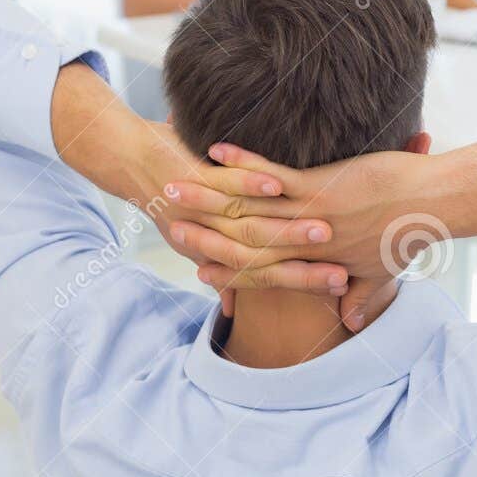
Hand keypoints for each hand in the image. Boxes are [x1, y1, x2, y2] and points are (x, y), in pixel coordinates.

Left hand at [127, 123, 350, 313]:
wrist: (134, 164)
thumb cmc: (174, 204)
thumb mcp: (195, 244)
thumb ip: (221, 277)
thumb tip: (230, 312)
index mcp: (221, 252)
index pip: (269, 275)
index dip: (303, 282)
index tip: (338, 286)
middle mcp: (213, 237)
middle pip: (268, 258)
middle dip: (307, 266)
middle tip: (342, 274)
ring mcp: (205, 208)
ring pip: (252, 223)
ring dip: (287, 227)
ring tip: (322, 229)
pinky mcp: (198, 175)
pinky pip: (229, 182)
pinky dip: (253, 181)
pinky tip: (277, 183)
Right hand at [164, 143, 447, 331]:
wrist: (434, 204)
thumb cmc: (412, 234)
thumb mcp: (385, 275)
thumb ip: (363, 298)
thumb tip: (350, 322)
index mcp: (316, 262)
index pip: (260, 269)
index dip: (226, 270)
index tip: (198, 269)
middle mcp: (304, 243)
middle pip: (241, 239)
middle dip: (200, 230)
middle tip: (167, 220)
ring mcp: (309, 215)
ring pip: (246, 208)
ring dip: (206, 193)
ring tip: (173, 184)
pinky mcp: (320, 187)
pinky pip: (269, 175)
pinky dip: (240, 163)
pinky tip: (214, 150)